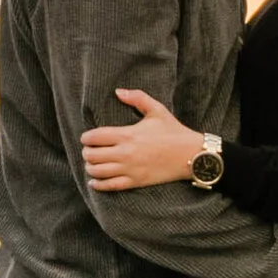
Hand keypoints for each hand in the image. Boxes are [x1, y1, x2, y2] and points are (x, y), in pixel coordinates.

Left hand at [82, 88, 207, 191]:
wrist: (191, 154)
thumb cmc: (174, 131)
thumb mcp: (157, 110)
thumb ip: (137, 98)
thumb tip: (118, 91)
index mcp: (127, 134)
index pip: (95, 137)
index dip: (85, 138)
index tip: (86, 138)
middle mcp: (125, 153)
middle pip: (92, 155)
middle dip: (86, 152)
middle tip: (88, 151)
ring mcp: (130, 169)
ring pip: (98, 172)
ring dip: (90, 168)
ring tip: (92, 164)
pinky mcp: (136, 181)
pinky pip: (110, 186)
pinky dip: (98, 185)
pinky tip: (95, 182)